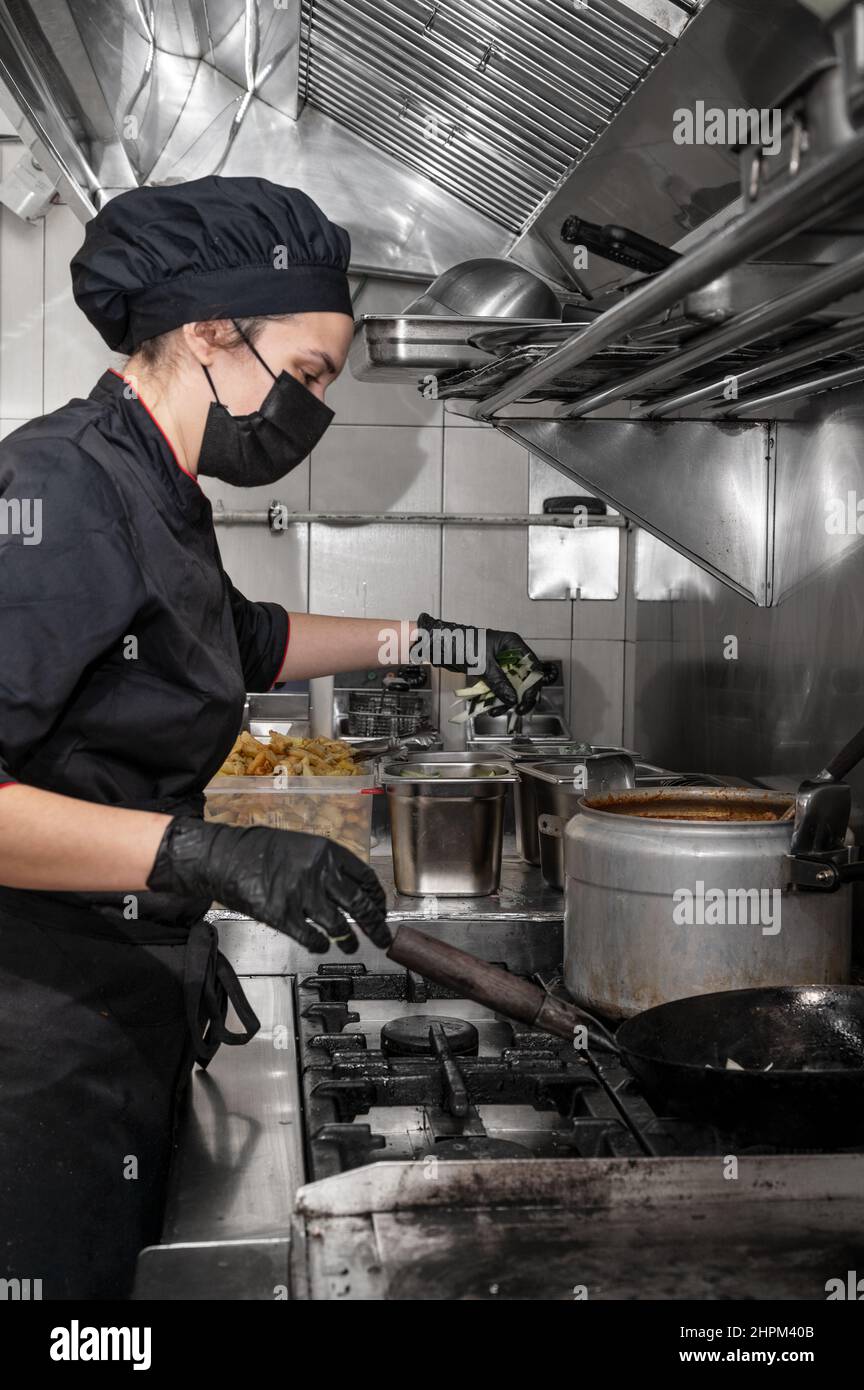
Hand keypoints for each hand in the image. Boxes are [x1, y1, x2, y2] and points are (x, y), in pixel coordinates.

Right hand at [147, 817, 390, 953]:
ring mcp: (301, 895)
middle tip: (383, 938)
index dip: (377, 898)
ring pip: (340, 926)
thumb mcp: (300, 846)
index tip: (381, 909)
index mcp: (327, 852)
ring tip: (352, 946)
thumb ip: (326, 865)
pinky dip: (321, 945)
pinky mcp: (282, 916)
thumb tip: (350, 890)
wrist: (224, 857)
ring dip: (350, 940)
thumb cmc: (260, 850)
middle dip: (376, 926)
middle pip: (359, 905)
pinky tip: (321, 945)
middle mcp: (319, 873)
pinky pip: (312, 938)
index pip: (365, 878)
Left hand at [416, 613, 544, 713]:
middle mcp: (508, 653)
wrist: (436, 644)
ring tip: (496, 710)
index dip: (533, 685)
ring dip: (505, 700)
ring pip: (510, 686)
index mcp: (511, 644)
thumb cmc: (456, 642)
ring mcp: (498, 663)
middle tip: (516, 709)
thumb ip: (499, 682)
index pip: (532, 666)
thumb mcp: (481, 664)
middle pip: (523, 678)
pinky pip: (497, 688)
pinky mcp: (488, 671)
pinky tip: (489, 706)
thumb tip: (512, 698)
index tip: (527, 700)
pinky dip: (494, 698)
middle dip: (519, 696)